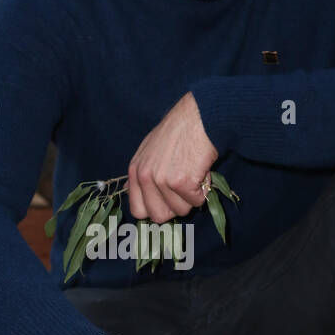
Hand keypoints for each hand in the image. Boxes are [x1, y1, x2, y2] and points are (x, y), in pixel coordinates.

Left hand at [128, 92, 217, 223]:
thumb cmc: (176, 132)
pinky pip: (196, 201)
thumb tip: (131, 191)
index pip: (138, 211)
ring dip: (191, 197)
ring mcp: (162, 181)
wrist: (196, 118)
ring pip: (181, 210)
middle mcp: (145, 178)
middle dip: (174, 208)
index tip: (166, 203)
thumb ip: (141, 175)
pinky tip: (201, 171)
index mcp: (135, 172)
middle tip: (183, 191)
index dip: (155, 210)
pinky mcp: (181, 182)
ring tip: (193, 174)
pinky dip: (203, 190)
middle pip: (158, 216)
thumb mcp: (148, 151)